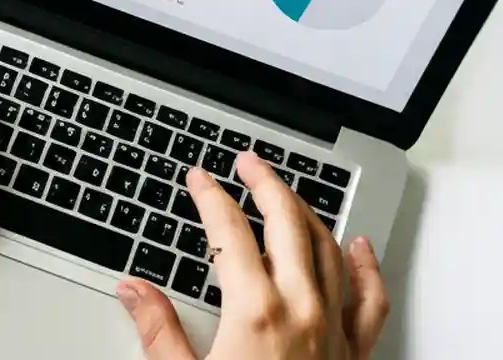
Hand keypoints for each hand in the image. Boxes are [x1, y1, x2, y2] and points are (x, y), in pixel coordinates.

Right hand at [117, 153, 389, 358]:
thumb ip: (158, 331)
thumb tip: (133, 291)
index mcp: (256, 312)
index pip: (229, 231)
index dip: (211, 196)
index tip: (199, 177)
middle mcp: (301, 310)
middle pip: (287, 222)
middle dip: (266, 183)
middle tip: (247, 162)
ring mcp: (333, 329)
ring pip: (328, 248)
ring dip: (307, 212)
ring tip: (288, 192)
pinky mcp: (355, 353)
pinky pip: (368, 297)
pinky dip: (364, 265)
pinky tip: (358, 246)